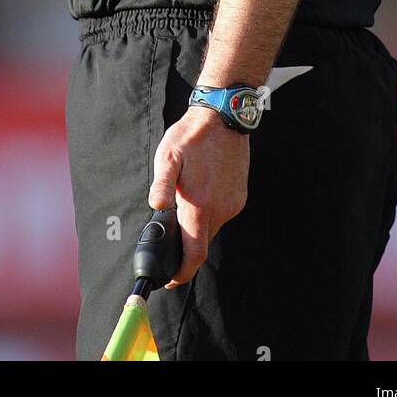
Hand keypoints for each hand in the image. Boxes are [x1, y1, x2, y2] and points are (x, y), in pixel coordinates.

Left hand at [148, 104, 249, 286]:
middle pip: (202, 244)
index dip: (182, 272)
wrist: (224, 117)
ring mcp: (233, 204)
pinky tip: (200, 196)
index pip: (194, 254)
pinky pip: (222, 215)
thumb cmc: (191, 137)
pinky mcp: (240, 197)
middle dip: (186, 249)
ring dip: (197, 229)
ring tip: (183, 208)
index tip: (171, 279)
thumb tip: (156, 208)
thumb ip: (162, 186)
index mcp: (200, 206)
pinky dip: (208, 214)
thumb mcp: (168, 158)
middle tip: (170, 240)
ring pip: (212, 229)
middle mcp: (221, 210)